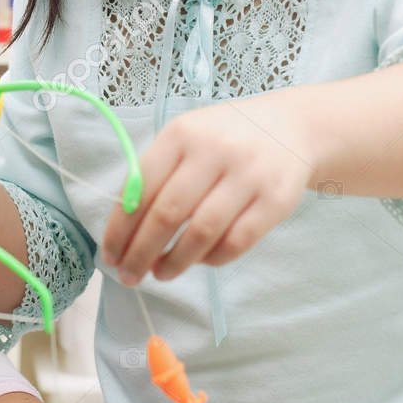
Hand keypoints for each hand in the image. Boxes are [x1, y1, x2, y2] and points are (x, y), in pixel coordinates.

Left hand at [101, 96, 313, 283]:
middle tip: (129, 276)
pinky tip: (200, 261)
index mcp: (181, 134)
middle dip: (141, 253)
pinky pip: (236, 242)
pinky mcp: (276, 200)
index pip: (140, 188)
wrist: (292, 127)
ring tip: (161, 274)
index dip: (120, 229)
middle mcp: (214, 150)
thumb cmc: (225, 139)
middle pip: (167, 214)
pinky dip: (212, 259)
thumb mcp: (187, 139)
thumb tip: (123, 233)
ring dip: (175, 262)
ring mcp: (249, 175)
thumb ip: (156, 175)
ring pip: (202, 233)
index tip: (109, 256)